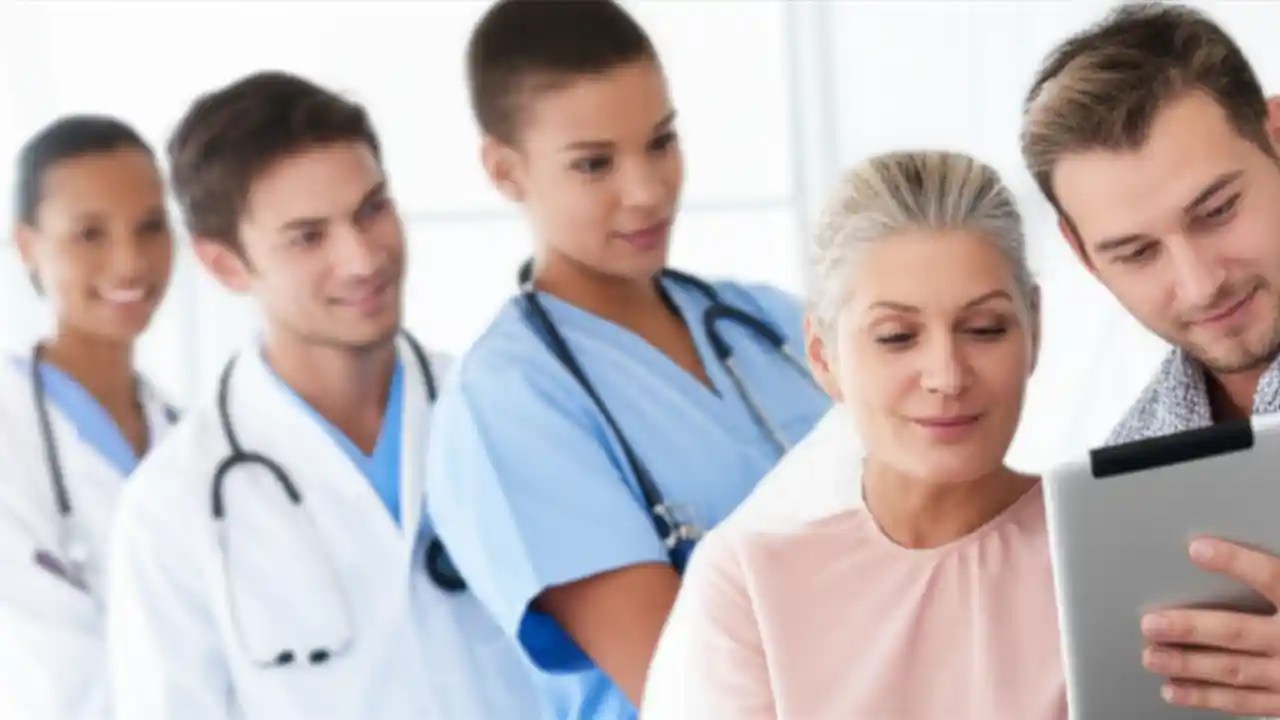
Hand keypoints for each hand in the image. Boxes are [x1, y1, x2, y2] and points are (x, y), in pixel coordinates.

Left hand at [1140, 537, 1279, 715]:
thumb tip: (1263, 539)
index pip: (1273, 578)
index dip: (1237, 562)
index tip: (1197, 548)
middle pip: (1239, 632)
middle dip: (1192, 629)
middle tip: (1151, 624)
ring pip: (1234, 671)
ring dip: (1188, 665)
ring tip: (1150, 657)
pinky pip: (1244, 703)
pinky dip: (1207, 698)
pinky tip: (1174, 691)